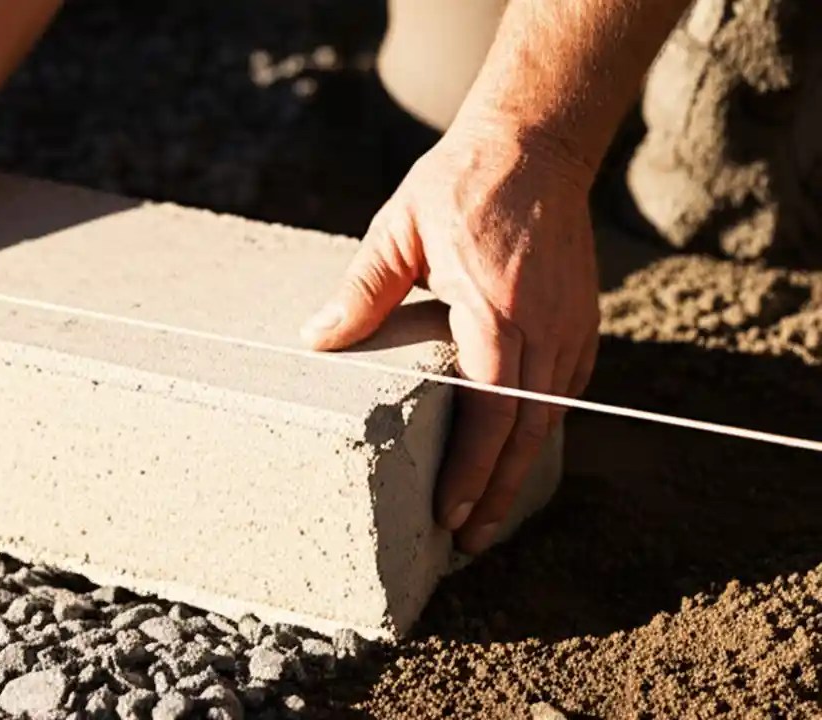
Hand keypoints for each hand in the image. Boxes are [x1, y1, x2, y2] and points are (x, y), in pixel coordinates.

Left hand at [301, 117, 599, 553]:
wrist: (535, 145)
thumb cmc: (459, 185)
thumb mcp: (398, 231)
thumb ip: (360, 293)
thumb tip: (314, 341)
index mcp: (496, 312)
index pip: (490, 414)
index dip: (472, 472)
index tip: (451, 515)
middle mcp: (543, 328)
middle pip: (524, 433)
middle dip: (496, 493)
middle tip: (469, 541)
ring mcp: (569, 325)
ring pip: (549, 418)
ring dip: (518, 469)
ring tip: (487, 513)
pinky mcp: (580, 320)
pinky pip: (564, 389)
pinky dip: (539, 428)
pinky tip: (513, 452)